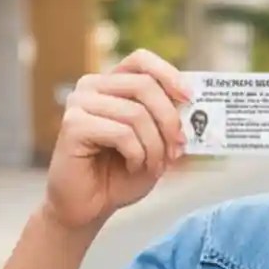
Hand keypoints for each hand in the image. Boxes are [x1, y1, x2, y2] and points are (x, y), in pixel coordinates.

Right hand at [42, 49, 189, 230]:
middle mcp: (91, 87)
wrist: (88, 208)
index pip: (141, 60)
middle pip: (144, 86)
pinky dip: (137, 154)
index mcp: (111, 84)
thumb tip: (195, 105)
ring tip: (154, 166)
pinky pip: (122, 133)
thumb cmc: (120, 175)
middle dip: (170, 121)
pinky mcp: (72, 125)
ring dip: (155, 146)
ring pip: (136, 113)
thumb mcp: (155, 144)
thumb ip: (169, 121)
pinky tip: (132, 167)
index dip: (169, 74)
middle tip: (177, 150)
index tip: (190, 99)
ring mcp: (78, 103)